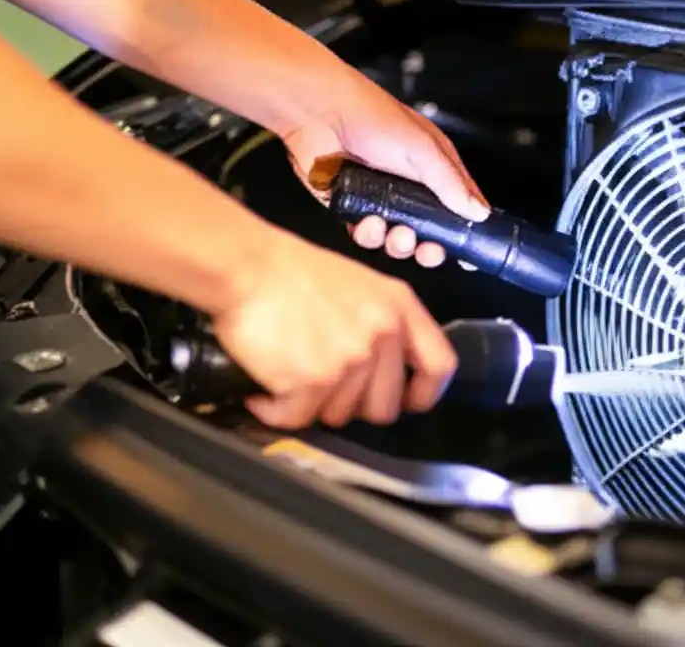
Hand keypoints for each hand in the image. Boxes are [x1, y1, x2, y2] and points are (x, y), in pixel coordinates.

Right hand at [211, 230, 456, 429]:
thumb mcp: (361, 285)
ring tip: (289, 375)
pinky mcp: (313, 380)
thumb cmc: (292, 272)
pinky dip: (276, 411)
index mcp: (400, 307)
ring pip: (340, 416)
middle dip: (353, 406)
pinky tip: (265, 391)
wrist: (245, 265)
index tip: (408, 402)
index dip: (425, 393)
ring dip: (311, 405)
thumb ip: (383, 323)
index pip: (439, 365)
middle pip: (385, 407)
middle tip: (324, 387)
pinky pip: (298, 419)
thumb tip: (386, 369)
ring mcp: (350, 359)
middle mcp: (382, 334)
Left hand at [278, 64, 489, 267]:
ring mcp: (382, 198)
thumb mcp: (422, 149)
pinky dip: (369, 235)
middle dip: (431, 246)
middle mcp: (410, 184)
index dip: (467, 228)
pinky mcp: (354, 207)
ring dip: (400, 243)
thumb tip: (478, 213)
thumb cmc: (370, 116)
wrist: (317, 113)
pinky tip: (367, 221)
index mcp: (434, 166)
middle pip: (431, 230)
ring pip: (399, 238)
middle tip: (428, 248)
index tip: (469, 251)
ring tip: (396, 234)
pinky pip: (367, 235)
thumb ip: (450, 184)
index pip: (460, 203)